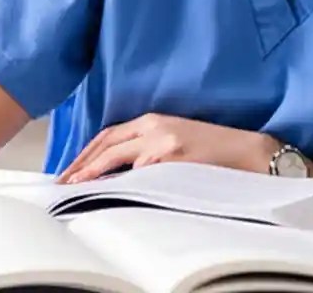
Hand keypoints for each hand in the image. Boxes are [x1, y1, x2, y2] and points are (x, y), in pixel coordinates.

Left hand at [55, 113, 278, 183]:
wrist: (250, 153)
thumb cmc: (213, 153)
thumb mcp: (175, 142)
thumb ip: (147, 150)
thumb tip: (115, 173)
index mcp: (153, 120)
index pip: (109, 135)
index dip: (86, 153)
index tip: (69, 169)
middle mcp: (154, 127)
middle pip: (106, 143)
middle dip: (81, 163)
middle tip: (63, 181)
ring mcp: (162, 143)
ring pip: (116, 156)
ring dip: (92, 172)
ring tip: (74, 188)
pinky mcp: (173, 159)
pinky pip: (138, 173)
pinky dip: (118, 182)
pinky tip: (105, 191)